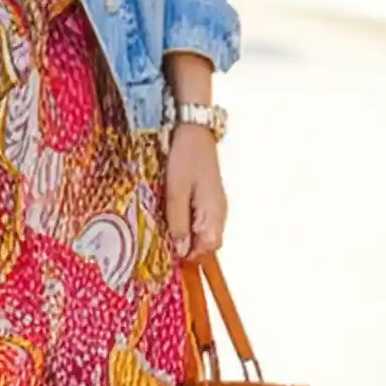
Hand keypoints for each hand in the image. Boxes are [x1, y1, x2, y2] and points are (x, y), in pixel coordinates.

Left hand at [163, 124, 227, 260]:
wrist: (193, 131)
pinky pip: (202, 219)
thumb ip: (178, 222)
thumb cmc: (184, 159)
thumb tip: (182, 252)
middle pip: (208, 243)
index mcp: (214, 213)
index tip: (169, 251)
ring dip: (188, 234)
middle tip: (164, 238)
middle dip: (188, 246)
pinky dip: (189, 222)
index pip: (209, 248)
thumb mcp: (175, 191)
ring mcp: (217, 204)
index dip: (190, 254)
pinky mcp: (210, 196)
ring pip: (205, 231)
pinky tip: (174, 214)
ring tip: (166, 226)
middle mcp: (220, 212)